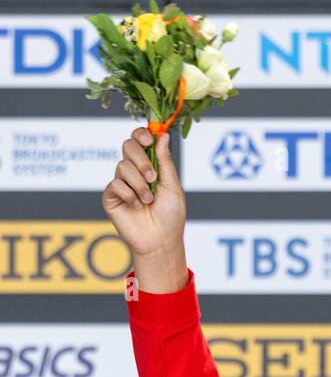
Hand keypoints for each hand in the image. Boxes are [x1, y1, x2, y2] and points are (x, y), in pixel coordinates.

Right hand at [102, 127, 185, 258]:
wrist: (160, 241)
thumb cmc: (170, 216)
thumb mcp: (173, 186)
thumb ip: (165, 161)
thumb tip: (163, 135)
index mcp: (149, 166)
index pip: (139, 140)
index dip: (141, 135)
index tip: (149, 140)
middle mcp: (134, 172)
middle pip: (128, 146)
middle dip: (141, 159)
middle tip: (152, 177)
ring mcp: (121, 183)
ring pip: (123, 166)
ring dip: (139, 184)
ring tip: (148, 201)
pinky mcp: (111, 197)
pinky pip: (115, 184)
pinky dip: (129, 194)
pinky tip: (137, 206)